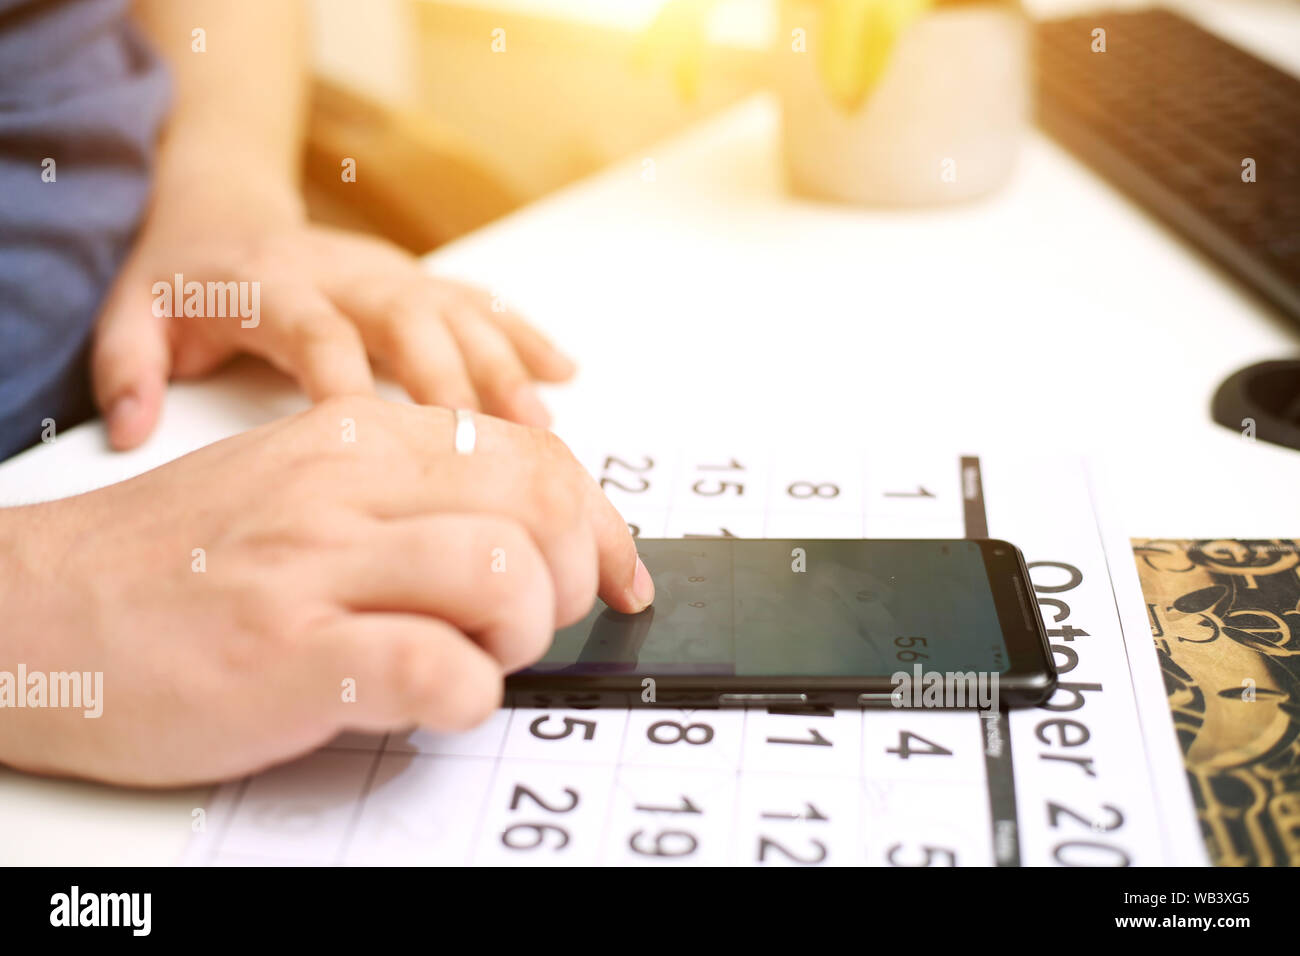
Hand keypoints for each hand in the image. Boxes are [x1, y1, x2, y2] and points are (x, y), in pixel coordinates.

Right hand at [0, 397, 651, 785]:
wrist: (31, 610)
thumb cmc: (175, 562)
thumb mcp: (302, 486)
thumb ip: (408, 493)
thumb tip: (525, 531)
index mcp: (360, 439)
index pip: (534, 457)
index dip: (603, 523)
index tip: (618, 575)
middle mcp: (344, 486)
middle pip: (540, 503)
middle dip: (577, 575)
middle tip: (538, 620)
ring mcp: (313, 568)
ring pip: (503, 571)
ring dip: (524, 631)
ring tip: (477, 658)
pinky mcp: (285, 657)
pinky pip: (433, 665)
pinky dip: (467, 694)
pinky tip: (438, 699)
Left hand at [91, 181, 573, 449]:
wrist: (221, 212)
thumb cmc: (185, 279)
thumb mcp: (133, 315)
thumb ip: (127, 366)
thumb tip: (133, 428)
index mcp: (273, 286)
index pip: (317, 333)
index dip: (345, 384)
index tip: (373, 444)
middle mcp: (343, 273)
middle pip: (408, 319)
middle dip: (454, 381)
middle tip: (488, 447)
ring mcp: (390, 273)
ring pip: (459, 312)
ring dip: (505, 368)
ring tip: (542, 429)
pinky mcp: (420, 278)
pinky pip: (481, 302)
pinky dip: (525, 335)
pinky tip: (564, 371)